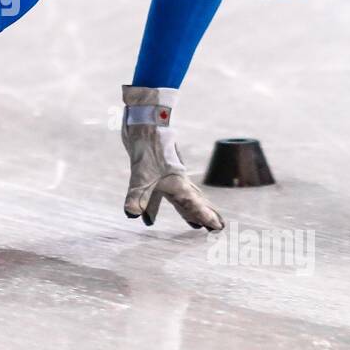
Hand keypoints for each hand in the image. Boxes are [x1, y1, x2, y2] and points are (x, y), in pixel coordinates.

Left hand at [121, 85, 224, 231]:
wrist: (146, 121)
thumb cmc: (147, 146)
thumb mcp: (140, 174)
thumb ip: (137, 196)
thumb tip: (131, 215)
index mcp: (177, 184)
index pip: (194, 204)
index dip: (205, 216)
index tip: (218, 227)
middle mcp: (176, 181)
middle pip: (194, 202)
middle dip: (204, 215)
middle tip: (218, 228)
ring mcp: (168, 176)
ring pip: (181, 198)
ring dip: (187, 211)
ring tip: (193, 225)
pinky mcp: (156, 172)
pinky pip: (161, 195)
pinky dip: (158, 207)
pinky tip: (149, 216)